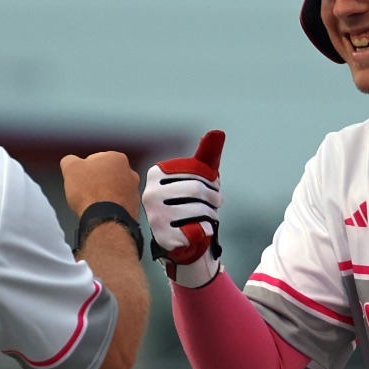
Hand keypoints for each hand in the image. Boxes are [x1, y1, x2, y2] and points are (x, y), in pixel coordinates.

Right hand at [60, 151, 139, 218]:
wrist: (105, 220)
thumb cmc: (90, 192)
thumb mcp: (70, 169)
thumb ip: (69, 160)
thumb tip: (70, 162)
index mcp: (116, 158)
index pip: (95, 159)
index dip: (84, 170)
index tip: (80, 180)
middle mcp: (130, 172)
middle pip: (107, 174)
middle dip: (97, 181)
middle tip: (86, 191)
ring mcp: (135, 191)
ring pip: (114, 189)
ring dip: (105, 194)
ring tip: (94, 203)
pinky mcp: (134, 207)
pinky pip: (119, 203)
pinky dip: (112, 206)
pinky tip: (102, 211)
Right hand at [143, 131, 225, 285]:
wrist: (179, 236)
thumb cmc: (189, 201)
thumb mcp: (197, 176)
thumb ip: (206, 155)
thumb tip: (218, 132)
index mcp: (156, 173)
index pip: (196, 173)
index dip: (212, 181)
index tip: (214, 186)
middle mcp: (150, 193)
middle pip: (197, 191)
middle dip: (214, 198)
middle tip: (217, 203)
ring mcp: (155, 216)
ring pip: (199, 211)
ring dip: (211, 215)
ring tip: (209, 217)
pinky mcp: (163, 236)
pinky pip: (197, 230)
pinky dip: (205, 231)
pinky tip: (199, 231)